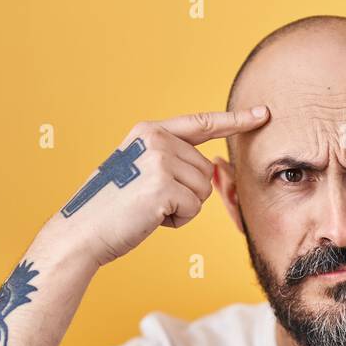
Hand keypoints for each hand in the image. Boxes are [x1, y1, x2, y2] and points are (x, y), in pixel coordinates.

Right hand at [51, 106, 268, 266]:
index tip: (263, 114)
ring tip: (148, 209)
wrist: (83, 231)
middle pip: (206, 169)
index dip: (234, 121)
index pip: (201, 123)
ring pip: (203, 191)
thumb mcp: (140, 170)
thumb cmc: (113, 207)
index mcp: (149, 130)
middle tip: (151, 201)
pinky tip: (150, 218)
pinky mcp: (163, 187)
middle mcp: (155, 140)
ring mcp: (159, 161)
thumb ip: (173, 160)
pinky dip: (177, 221)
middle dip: (187, 193)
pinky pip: (194, 209)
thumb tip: (217, 167)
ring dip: (183, 208)